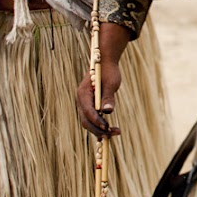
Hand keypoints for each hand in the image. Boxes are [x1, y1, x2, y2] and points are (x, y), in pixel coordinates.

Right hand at [75, 22, 128, 138]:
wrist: (105, 62)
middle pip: (86, 120)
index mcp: (83, 93)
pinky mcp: (90, 106)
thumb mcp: (110, 83)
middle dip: (98, 129)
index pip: (87, 111)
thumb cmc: (108, 71)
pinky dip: (100, 126)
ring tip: (115, 133)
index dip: (97, 121)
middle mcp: (81, 100)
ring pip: (89, 122)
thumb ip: (108, 97)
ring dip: (100, 129)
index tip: (107, 127)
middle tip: (111, 134)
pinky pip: (92, 119)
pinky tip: (109, 131)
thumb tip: (108, 111)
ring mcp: (84, 104)